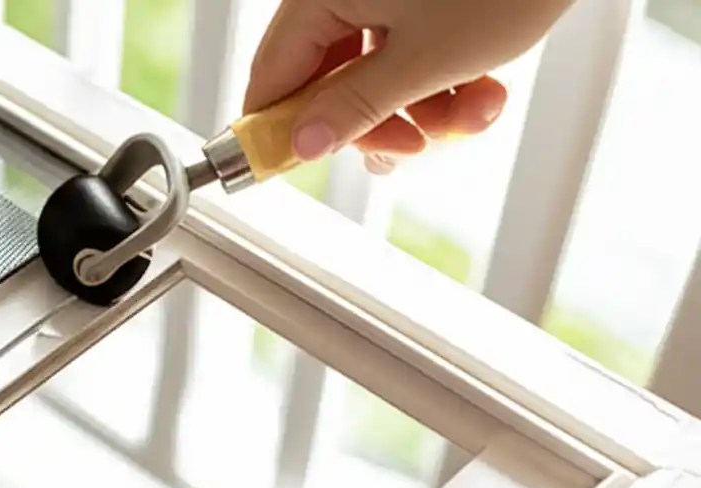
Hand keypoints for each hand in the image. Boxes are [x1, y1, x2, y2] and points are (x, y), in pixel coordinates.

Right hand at [245, 0, 573, 173]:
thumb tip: (303, 144)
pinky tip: (483, 89)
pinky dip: (442, 81)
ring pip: (374, 74)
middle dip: (376, 123)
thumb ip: (355, 109)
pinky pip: (407, 52)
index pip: (272, 75)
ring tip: (472, 113)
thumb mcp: (424, 62)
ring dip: (421, 109)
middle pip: (326, 80)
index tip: (296, 167)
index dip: (281, 129)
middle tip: (412, 148)